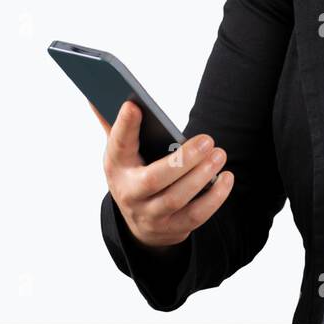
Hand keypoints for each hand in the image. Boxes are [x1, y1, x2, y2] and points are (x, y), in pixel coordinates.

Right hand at [100, 100, 232, 251]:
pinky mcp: (172, 228)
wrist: (139, 222)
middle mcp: (130, 193)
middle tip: (208, 139)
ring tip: (219, 154)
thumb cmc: (135, 173)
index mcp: (116, 167)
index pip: (118, 146)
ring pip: (176, 198)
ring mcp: (150, 214)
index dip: (124, 127)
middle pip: (154, 179)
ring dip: (201, 176)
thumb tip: (96, 94)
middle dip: (182, 160)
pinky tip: (227, 178)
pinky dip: (214, 197)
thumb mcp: (122, 152)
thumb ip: (117, 126)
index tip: (133, 105)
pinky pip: (196, 215)